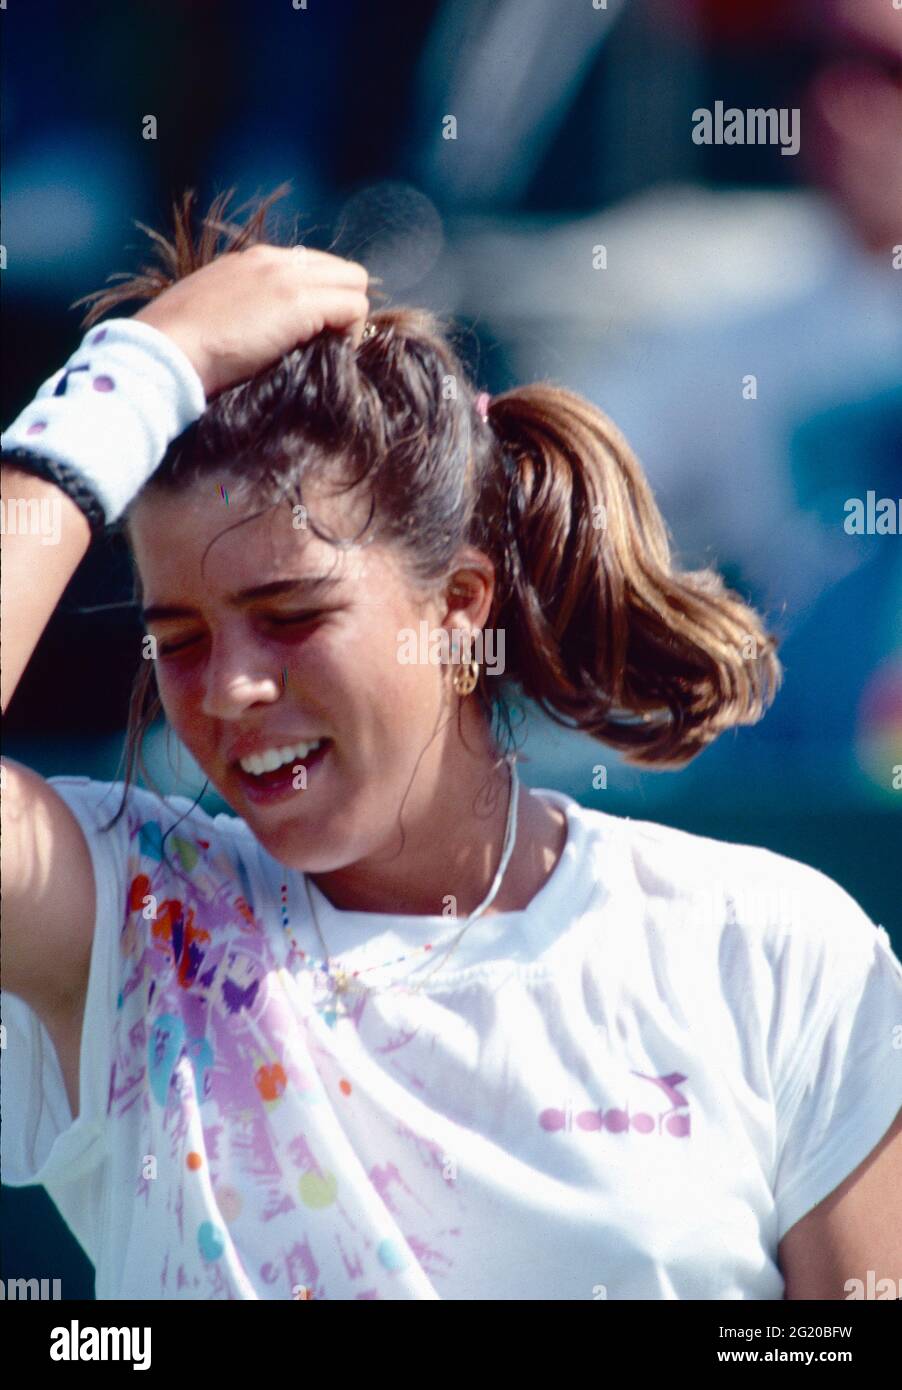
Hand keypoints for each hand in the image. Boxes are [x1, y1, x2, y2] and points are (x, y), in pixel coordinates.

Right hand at [133, 244, 370, 396]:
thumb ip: (245, 312)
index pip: (310, 266)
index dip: (322, 299)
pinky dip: (352, 334)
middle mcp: (273, 260)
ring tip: (331, 351)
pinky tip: (332, 356)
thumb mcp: (213, 316)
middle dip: (343, 306)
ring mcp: (287, 278)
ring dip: (350, 320)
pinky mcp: (299, 304)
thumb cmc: (180, 349)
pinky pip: (354, 308)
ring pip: (354, 283)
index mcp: (250, 261)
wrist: (164, 352)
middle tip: (330, 344)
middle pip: (340, 270)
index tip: (314, 334)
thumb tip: (266, 336)